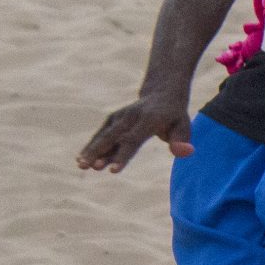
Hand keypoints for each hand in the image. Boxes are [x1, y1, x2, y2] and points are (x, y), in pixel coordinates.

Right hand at [78, 92, 193, 171]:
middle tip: (87, 166)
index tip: (113, 171)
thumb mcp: (184, 125)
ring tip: (80, 164)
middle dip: (99, 152)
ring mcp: (120, 116)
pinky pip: (101, 133)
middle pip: (113, 136)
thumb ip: (182, 140)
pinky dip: (91, 145)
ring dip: (91, 149)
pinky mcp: (113, 119)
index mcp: (148, 119)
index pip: (133, 140)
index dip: (123, 156)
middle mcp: (131, 116)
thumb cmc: (174, 115)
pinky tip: (81, 158)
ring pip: (104, 135)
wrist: (162, 93)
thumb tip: (185, 153)